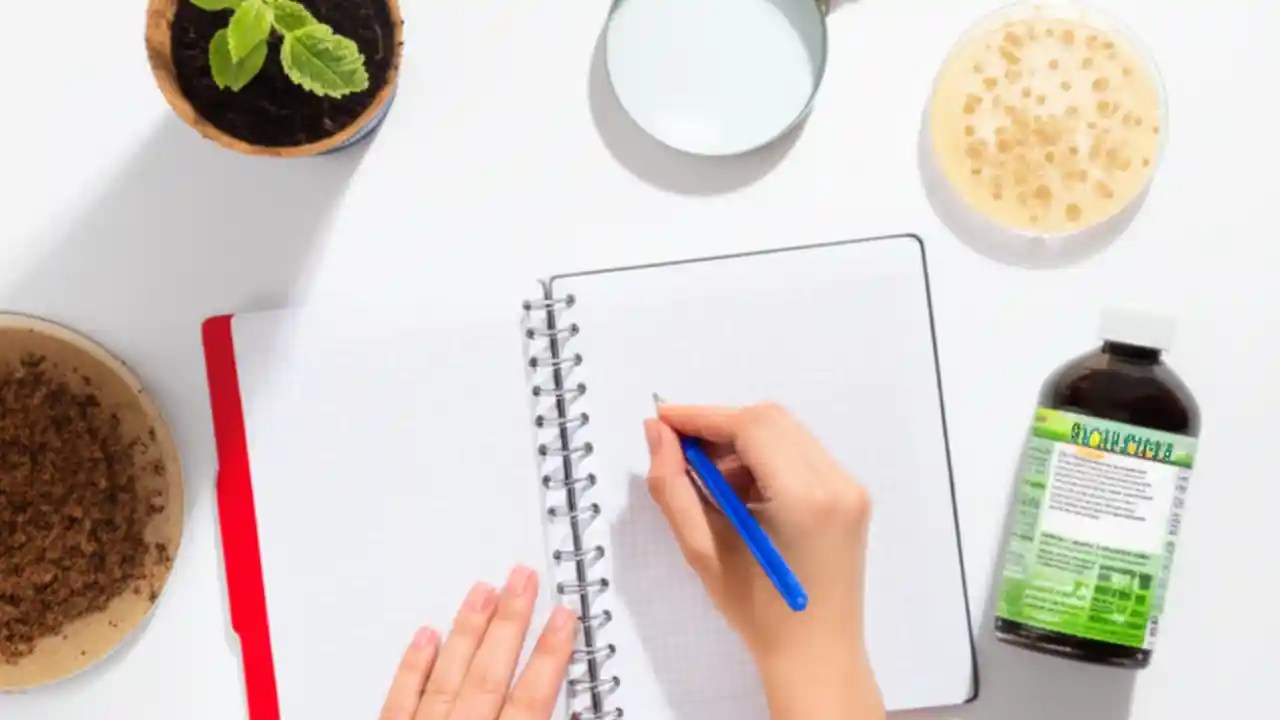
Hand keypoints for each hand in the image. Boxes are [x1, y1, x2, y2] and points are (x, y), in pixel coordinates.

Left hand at [380, 566, 575, 719]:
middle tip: (522, 580)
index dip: (549, 654)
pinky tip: (425, 636)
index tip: (563, 617)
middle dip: (510, 621)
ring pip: (448, 676)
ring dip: (467, 630)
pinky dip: (414, 666)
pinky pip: (400, 699)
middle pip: (490, 674)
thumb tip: (573, 717)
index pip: (531, 698)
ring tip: (482, 590)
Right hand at [645, 403, 883, 719]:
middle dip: (720, 428)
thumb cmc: (760, 615)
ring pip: (786, 433)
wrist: (816, 656)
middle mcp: (838, 484)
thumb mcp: (703, 550)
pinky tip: (741, 495)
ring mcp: (850, 488)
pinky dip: (764, 461)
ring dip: (742, 445)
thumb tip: (657, 434)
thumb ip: (673, 486)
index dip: (703, 416)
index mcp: (806, 499)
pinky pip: (801, 455)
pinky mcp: (850, 496)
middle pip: (771, 421)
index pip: (752, 427)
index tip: (664, 420)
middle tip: (680, 452)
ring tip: (711, 486)